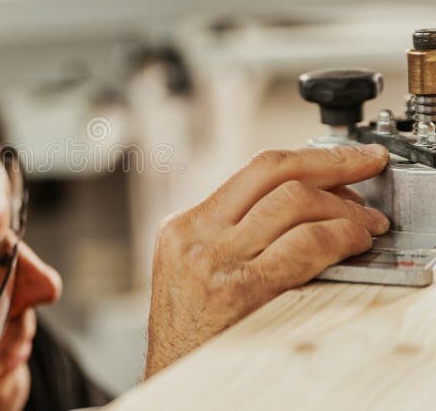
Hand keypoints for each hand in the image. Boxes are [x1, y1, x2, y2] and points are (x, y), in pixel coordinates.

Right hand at [144, 144, 389, 378]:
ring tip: (367, 222)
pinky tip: (355, 244)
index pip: (254, 170)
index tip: (344, 158)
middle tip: (368, 165)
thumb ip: (229, 234)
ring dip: (344, 207)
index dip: (310, 158)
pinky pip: (304, 245)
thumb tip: (295, 207)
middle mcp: (197, 235)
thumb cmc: (189, 334)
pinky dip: (340, 237)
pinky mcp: (242, 288)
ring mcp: (216, 259)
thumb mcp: (190, 270)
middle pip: (273, 172)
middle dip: (333, 162)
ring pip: (293, 201)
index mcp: (183, 226)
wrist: (173, 383)